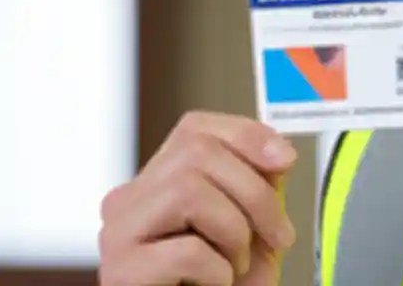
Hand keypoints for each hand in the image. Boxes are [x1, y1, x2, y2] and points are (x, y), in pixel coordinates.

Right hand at [98, 111, 298, 284]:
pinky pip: (186, 251)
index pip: (195, 130)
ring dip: (235, 232)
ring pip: (188, 191)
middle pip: (197, 153)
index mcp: (156, 184)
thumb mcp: (248, 228)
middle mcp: (127, 202)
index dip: (246, 135)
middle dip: (255, 193)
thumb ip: (256, 187)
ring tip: (237, 268)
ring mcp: (117, 235)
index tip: (285, 161)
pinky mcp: (120, 273)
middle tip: (278, 238)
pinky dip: (218, 272)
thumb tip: (280, 155)